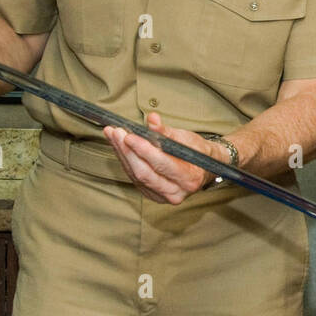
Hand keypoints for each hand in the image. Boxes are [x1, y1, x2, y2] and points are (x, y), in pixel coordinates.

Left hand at [102, 113, 222, 204]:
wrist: (203, 168)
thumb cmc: (196, 152)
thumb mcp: (186, 139)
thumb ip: (166, 132)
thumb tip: (152, 119)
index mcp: (189, 179)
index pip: (161, 164)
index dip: (143, 150)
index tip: (129, 135)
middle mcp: (175, 192)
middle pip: (144, 173)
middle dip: (127, 151)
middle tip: (116, 132)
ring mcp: (161, 196)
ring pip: (135, 175)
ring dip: (121, 153)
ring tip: (112, 134)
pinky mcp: (150, 194)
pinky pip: (133, 177)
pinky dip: (124, 160)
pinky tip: (118, 146)